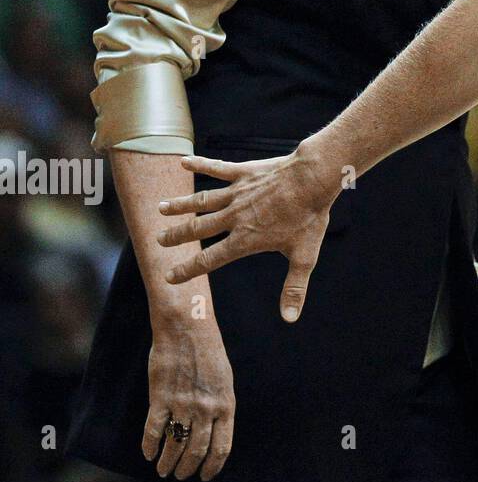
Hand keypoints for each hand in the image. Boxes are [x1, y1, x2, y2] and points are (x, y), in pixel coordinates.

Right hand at [142, 315, 234, 480]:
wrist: (187, 329)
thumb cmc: (208, 352)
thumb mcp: (224, 380)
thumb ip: (220, 406)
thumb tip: (215, 429)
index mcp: (226, 405)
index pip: (222, 447)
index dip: (212, 466)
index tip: (205, 476)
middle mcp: (206, 409)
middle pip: (197, 450)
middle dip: (188, 468)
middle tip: (181, 475)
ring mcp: (183, 405)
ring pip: (175, 446)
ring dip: (168, 463)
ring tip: (163, 471)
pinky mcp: (161, 398)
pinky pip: (154, 431)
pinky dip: (150, 447)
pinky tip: (148, 454)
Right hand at [155, 146, 337, 321]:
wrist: (314, 179)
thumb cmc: (310, 217)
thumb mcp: (304, 256)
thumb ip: (294, 288)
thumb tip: (290, 319)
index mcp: (244, 239)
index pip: (209, 260)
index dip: (187, 270)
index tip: (169, 277)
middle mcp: (234, 217)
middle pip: (198, 229)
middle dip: (177, 236)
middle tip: (158, 240)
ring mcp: (237, 193)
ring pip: (202, 201)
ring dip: (180, 206)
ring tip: (161, 209)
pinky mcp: (244, 172)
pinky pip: (218, 168)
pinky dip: (200, 165)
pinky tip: (184, 162)